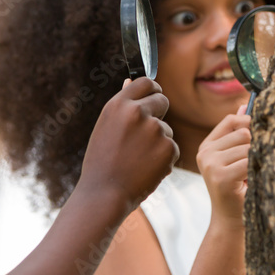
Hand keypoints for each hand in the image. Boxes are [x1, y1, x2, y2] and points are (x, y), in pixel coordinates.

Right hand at [79, 78, 178, 211]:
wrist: (104, 194)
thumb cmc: (102, 162)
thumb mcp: (106, 126)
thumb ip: (122, 105)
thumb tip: (130, 81)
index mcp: (119, 104)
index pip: (146, 82)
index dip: (152, 89)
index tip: (153, 97)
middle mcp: (137, 112)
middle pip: (162, 100)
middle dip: (159, 114)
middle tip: (145, 136)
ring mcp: (154, 129)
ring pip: (167, 129)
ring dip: (159, 142)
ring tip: (137, 160)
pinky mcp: (168, 148)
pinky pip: (172, 148)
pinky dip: (164, 159)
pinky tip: (146, 169)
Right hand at [196, 105, 250, 226]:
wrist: (231, 221)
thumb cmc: (238, 189)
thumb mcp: (236, 158)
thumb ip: (237, 133)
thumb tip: (244, 106)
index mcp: (207, 146)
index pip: (230, 121)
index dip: (249, 123)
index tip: (260, 135)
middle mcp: (205, 153)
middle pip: (243, 132)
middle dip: (256, 146)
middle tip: (256, 165)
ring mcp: (211, 165)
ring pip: (248, 146)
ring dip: (258, 160)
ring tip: (253, 175)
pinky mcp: (221, 176)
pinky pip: (250, 161)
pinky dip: (258, 169)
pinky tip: (253, 181)